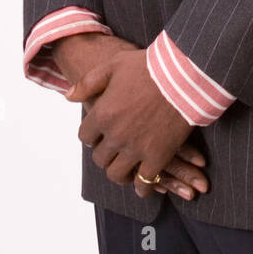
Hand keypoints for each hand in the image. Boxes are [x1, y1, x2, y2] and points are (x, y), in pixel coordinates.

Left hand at [51, 31, 208, 198]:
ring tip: (126, 169)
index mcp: (102, 114)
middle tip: (114, 151)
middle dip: (105, 155)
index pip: (85, 136)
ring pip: (117, 174)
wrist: (184, 76)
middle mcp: (115, 135)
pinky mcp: (157, 157)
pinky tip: (143, 184)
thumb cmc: (149, 68)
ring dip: (120, 173)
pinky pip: (144, 182)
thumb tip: (69, 96)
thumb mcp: (113, 66)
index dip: (92, 135)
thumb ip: (88, 83)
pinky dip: (142, 187)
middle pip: (99, 158)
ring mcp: (135, 149)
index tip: (100, 134)